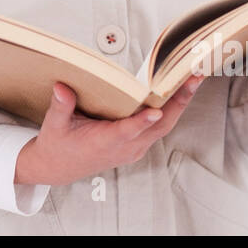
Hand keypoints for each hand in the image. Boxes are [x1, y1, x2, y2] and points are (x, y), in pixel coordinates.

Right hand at [14, 75, 205, 186]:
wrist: (59, 168)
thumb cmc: (58, 146)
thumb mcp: (54, 126)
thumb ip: (61, 106)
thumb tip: (62, 87)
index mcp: (104, 143)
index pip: (127, 132)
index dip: (141, 121)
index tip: (155, 110)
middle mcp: (125, 148)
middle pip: (159, 126)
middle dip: (178, 103)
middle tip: (192, 80)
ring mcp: (134, 148)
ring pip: (164, 126)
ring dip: (179, 104)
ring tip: (192, 80)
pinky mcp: (136, 145)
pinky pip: (159, 127)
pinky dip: (172, 110)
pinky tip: (178, 92)